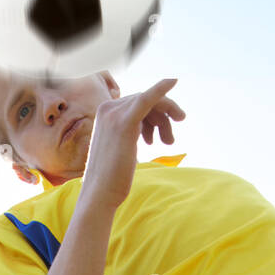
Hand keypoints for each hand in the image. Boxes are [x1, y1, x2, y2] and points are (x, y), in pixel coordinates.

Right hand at [82, 77, 184, 212]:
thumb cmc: (111, 176)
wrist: (100, 193)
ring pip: (151, 103)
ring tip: (168, 143)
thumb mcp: (120, 147)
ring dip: (165, 120)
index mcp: (105, 112)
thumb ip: (129, 132)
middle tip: (170, 140)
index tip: (164, 136)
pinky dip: (160, 89)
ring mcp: (115, 114)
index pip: (138, 102)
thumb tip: (145, 129)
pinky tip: (173, 81)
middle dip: (163, 118)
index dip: (156, 116)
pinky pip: (146, 99)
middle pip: (147, 101)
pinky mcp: (125, 122)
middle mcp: (108, 108)